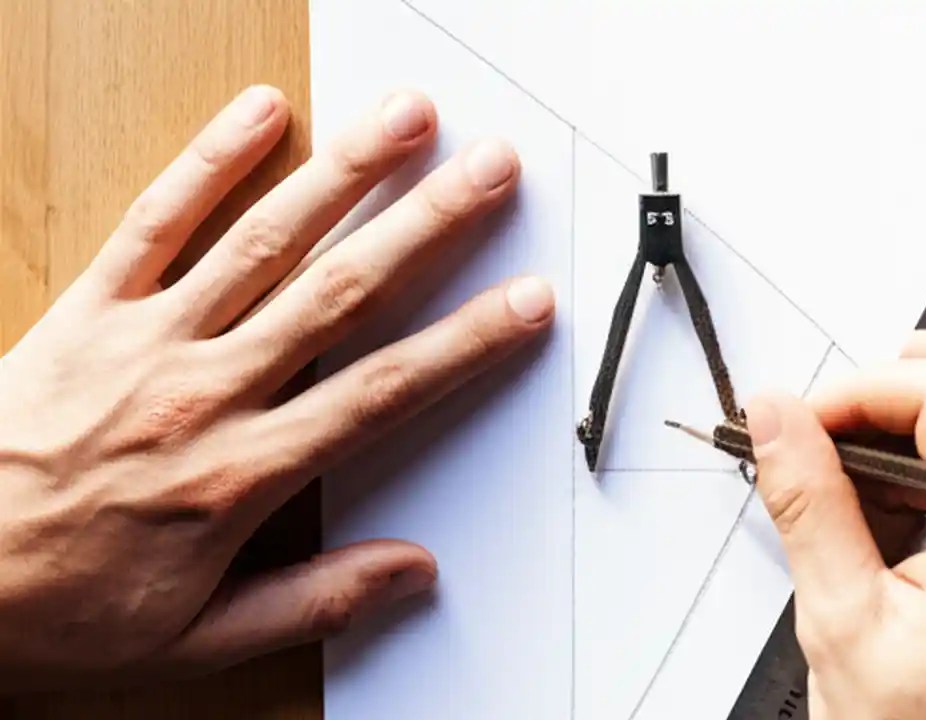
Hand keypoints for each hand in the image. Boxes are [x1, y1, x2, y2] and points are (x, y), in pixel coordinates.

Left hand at [0, 85, 554, 689]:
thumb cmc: (57, 608)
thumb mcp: (195, 641)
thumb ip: (314, 602)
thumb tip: (411, 572)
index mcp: (243, 474)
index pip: (384, 394)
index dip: (466, 342)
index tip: (526, 303)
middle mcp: (206, 391)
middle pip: (343, 293)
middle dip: (429, 223)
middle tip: (491, 171)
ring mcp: (148, 339)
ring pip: (265, 242)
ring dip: (344, 174)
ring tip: (404, 120)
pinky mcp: (89, 310)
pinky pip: (155, 222)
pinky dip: (209, 163)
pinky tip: (261, 113)